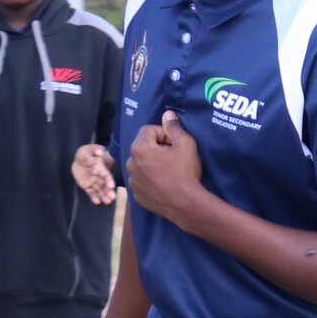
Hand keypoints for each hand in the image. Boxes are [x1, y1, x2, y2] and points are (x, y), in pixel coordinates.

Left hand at [72, 142, 116, 204]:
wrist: (80, 159)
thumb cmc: (87, 153)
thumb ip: (95, 150)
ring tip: (107, 202)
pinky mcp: (87, 186)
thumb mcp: (90, 149)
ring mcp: (93, 182)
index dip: (109, 181)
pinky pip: (91, 193)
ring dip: (103, 196)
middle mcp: (99, 177)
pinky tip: (96, 202)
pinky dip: (94, 197)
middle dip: (109, 192)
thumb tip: (99, 152)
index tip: (111, 186)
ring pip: (100, 191)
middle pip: (105, 185)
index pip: (106, 176)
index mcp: (101, 169)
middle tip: (112, 198)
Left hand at [126, 111, 205, 225]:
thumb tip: (167, 114)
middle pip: (144, 147)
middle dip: (157, 149)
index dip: (164, 134)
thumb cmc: (185, 172)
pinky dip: (151, 180)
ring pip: (142, 165)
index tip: (175, 145)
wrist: (185, 204)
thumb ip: (174, 127)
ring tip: (170, 173)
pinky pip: (142, 181)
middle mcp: (130, 162)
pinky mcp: (136, 194)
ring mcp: (131, 180)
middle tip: (175, 159)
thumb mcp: (186, 144)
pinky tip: (165, 185)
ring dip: (153, 165)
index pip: (149, 130)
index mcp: (140, 148)